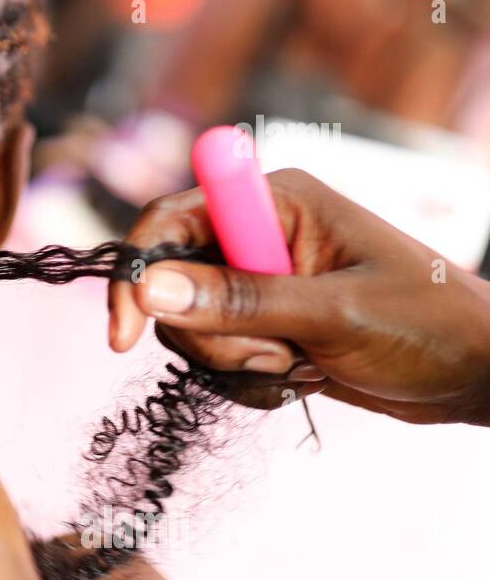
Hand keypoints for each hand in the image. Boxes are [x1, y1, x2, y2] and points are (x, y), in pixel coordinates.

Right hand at [109, 169, 489, 424]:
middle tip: (271, 356)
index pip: (170, 221)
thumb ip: (240, 301)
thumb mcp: (334, 313)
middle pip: (171, 284)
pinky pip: (216, 356)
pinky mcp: (261, 322)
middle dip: (210, 335)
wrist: (474, 376)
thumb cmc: (427, 326)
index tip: (124, 334)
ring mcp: (257, 281)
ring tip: (301, 364)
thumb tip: (152, 291)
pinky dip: (247, 378)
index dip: (138, 272)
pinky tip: (302, 375)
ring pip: (189, 327)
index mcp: (274, 201)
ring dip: (234, 361)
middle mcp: (255, 233)